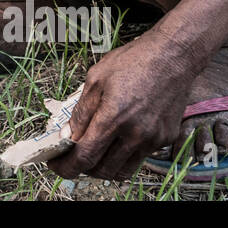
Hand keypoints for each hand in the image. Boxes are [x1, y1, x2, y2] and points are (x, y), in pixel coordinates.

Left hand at [46, 29, 195, 180]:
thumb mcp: (95, 79)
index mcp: (113, 117)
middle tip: (72, 157)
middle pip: (102, 170)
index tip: (55, 165)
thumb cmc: (132, 61)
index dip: (66, 166)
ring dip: (103, 167)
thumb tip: (67, 136)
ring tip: (93, 151)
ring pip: (122, 170)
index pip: (85, 156)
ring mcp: (153, 139)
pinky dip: (123, 155)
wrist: (172, 56)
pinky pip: (139, 157)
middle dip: (82, 168)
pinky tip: (117, 138)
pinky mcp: (165, 139)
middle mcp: (135, 134)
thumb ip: (80, 112)